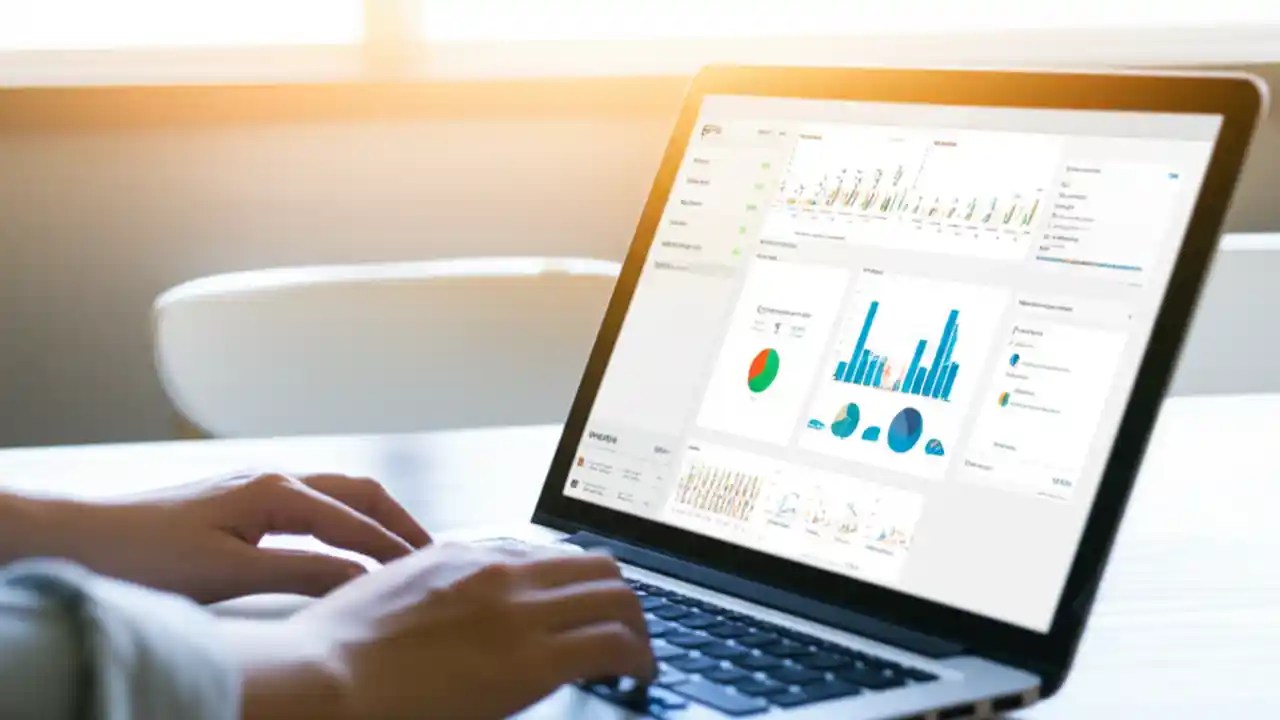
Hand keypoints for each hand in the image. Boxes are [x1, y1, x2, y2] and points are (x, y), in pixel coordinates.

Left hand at [44, 471, 430, 601]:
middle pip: (358, 492)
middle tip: (433, 553)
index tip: (431, 571)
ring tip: (401, 547)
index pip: (356, 520)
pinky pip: (312, 503)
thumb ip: (302, 573)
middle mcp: (274, 478)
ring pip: (336, 494)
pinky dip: (343, 520)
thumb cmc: (147, 553)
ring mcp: (256, 486)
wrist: (81, 535)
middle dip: (398, 521)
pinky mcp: (240, 501)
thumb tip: (363, 580)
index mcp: (277, 492)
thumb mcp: (230, 571)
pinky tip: (343, 541)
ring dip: (373, 517)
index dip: (395, 548)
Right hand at [230, 543, 654, 719]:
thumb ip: (437, 595)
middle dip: (619, 594)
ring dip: (635, 623)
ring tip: (638, 653)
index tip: (582, 603)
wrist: (323, 679)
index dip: (575, 582)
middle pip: (594, 565)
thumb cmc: (339, 651)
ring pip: (616, 596)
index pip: (547, 556)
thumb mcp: (391, 596)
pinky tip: (637, 675)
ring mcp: (521, 611)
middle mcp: (503, 573)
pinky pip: (612, 644)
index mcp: (467, 556)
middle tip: (626, 626)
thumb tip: (454, 615)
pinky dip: (637, 657)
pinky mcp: (534, 659)